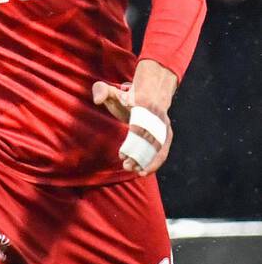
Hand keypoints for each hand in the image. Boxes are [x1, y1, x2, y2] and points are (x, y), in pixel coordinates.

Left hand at [92, 58, 175, 175]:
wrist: (149, 95)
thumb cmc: (126, 96)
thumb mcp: (111, 91)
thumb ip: (101, 91)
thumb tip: (97, 100)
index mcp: (146, 106)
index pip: (141, 126)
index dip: (133, 142)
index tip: (122, 155)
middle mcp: (158, 118)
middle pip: (151, 140)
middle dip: (140, 156)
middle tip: (126, 166)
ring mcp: (164, 127)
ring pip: (160, 148)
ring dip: (149, 162)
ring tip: (135, 172)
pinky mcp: (166, 136)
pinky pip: (163, 151)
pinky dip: (155, 162)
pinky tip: (143, 171)